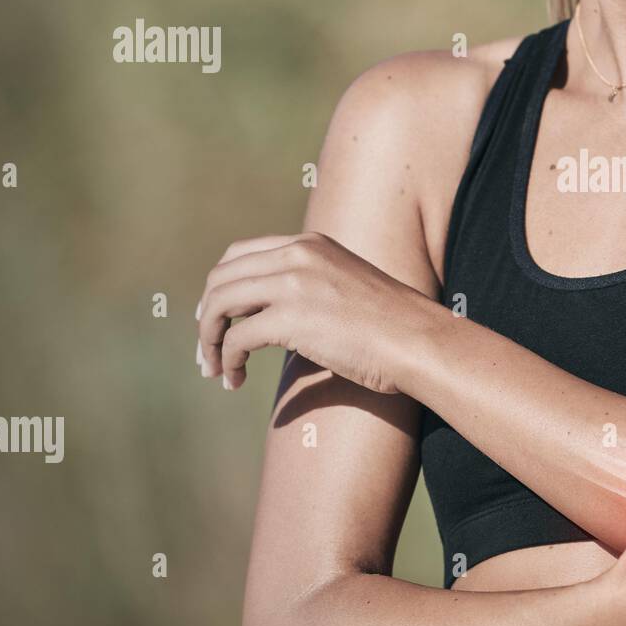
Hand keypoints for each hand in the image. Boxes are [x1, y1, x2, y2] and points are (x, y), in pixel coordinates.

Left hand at [195, 232, 415, 393]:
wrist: (419, 342)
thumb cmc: (392, 327)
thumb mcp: (347, 287)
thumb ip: (312, 288)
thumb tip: (278, 319)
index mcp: (310, 244)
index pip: (239, 254)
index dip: (219, 287)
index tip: (217, 318)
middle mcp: (297, 256)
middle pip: (221, 278)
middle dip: (207, 316)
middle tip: (206, 351)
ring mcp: (293, 284)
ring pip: (220, 305)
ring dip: (208, 340)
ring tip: (214, 368)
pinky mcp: (290, 319)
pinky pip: (236, 338)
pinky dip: (227, 361)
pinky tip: (235, 380)